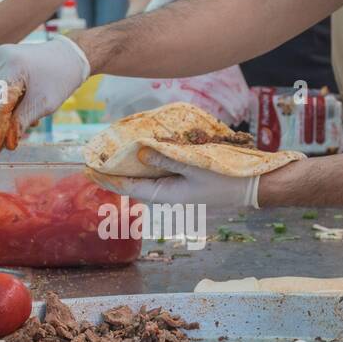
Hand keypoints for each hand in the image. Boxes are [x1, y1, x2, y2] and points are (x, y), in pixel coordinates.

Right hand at [0, 36, 90, 138]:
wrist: (69, 57)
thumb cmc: (61, 78)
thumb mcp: (44, 104)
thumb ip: (22, 122)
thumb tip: (6, 143)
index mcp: (13, 65)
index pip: (0, 103)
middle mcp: (1, 59)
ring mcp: (0, 61)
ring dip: (1, 119)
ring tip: (3, 143)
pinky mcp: (2, 65)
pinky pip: (2, 91)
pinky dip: (8, 107)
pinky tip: (16, 122)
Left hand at [90, 151, 259, 211]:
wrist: (251, 185)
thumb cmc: (224, 178)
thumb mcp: (194, 166)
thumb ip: (166, 159)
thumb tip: (140, 152)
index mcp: (166, 194)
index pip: (130, 187)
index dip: (109, 178)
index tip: (91, 170)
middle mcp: (167, 192)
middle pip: (134, 180)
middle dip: (116, 169)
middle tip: (96, 157)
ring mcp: (176, 185)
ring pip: (146, 174)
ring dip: (131, 163)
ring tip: (113, 150)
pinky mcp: (184, 178)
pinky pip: (161, 168)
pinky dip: (149, 159)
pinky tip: (142, 147)